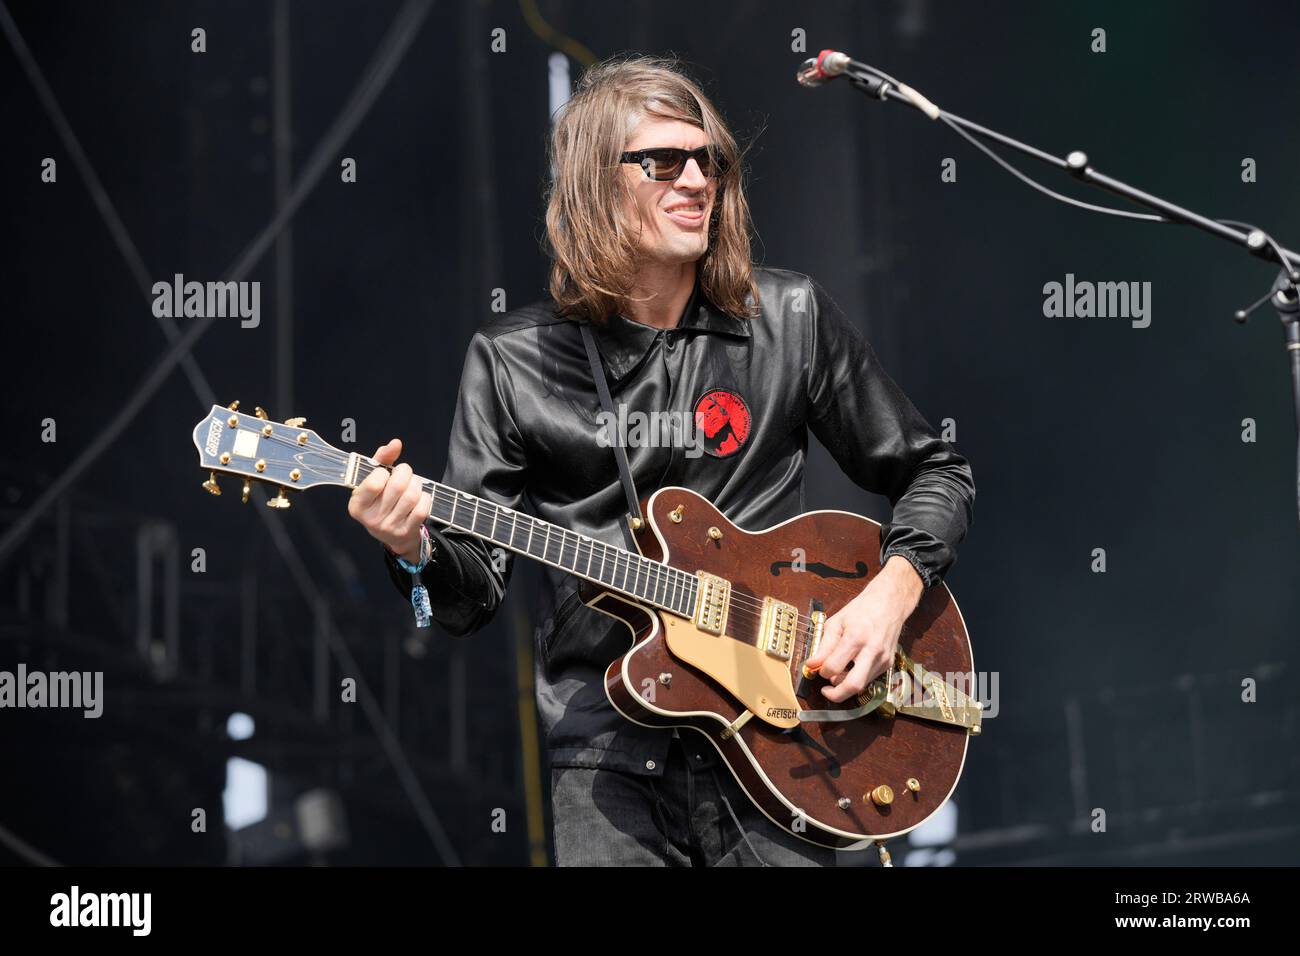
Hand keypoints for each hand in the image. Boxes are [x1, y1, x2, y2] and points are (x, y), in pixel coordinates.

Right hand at [346, 438, 431, 563]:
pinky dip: (424, 498)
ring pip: (412, 496)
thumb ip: (382, 459)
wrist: (390, 534)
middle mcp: (372, 518)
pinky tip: (419, 497)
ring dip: (416, 483)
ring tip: (412, 483)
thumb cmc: (380, 500)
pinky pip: (422, 508)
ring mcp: (390, 527)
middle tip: (404, 473)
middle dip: (405, 472)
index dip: (384, 472)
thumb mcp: (373, 480)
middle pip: (397, 486)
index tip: (384, 473)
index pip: (374, 482)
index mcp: (357, 505)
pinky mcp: (406, 531)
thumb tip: (396, 443)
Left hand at [802, 556, 923, 702]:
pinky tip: (851, 667)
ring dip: (846, 684)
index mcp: (856, 637)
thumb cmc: (862, 609)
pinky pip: (869, 679)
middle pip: (853, 685)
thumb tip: (812, 664)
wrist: (890, 603)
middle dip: (836, 694)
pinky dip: (857, 678)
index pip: (834, 667)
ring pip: (862, 686)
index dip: (822, 671)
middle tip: (826, 691)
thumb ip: (824, 645)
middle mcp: (872, 651)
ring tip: (837, 672)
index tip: (817, 668)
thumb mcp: (837, 622)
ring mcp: (882, 659)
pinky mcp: (888, 664)